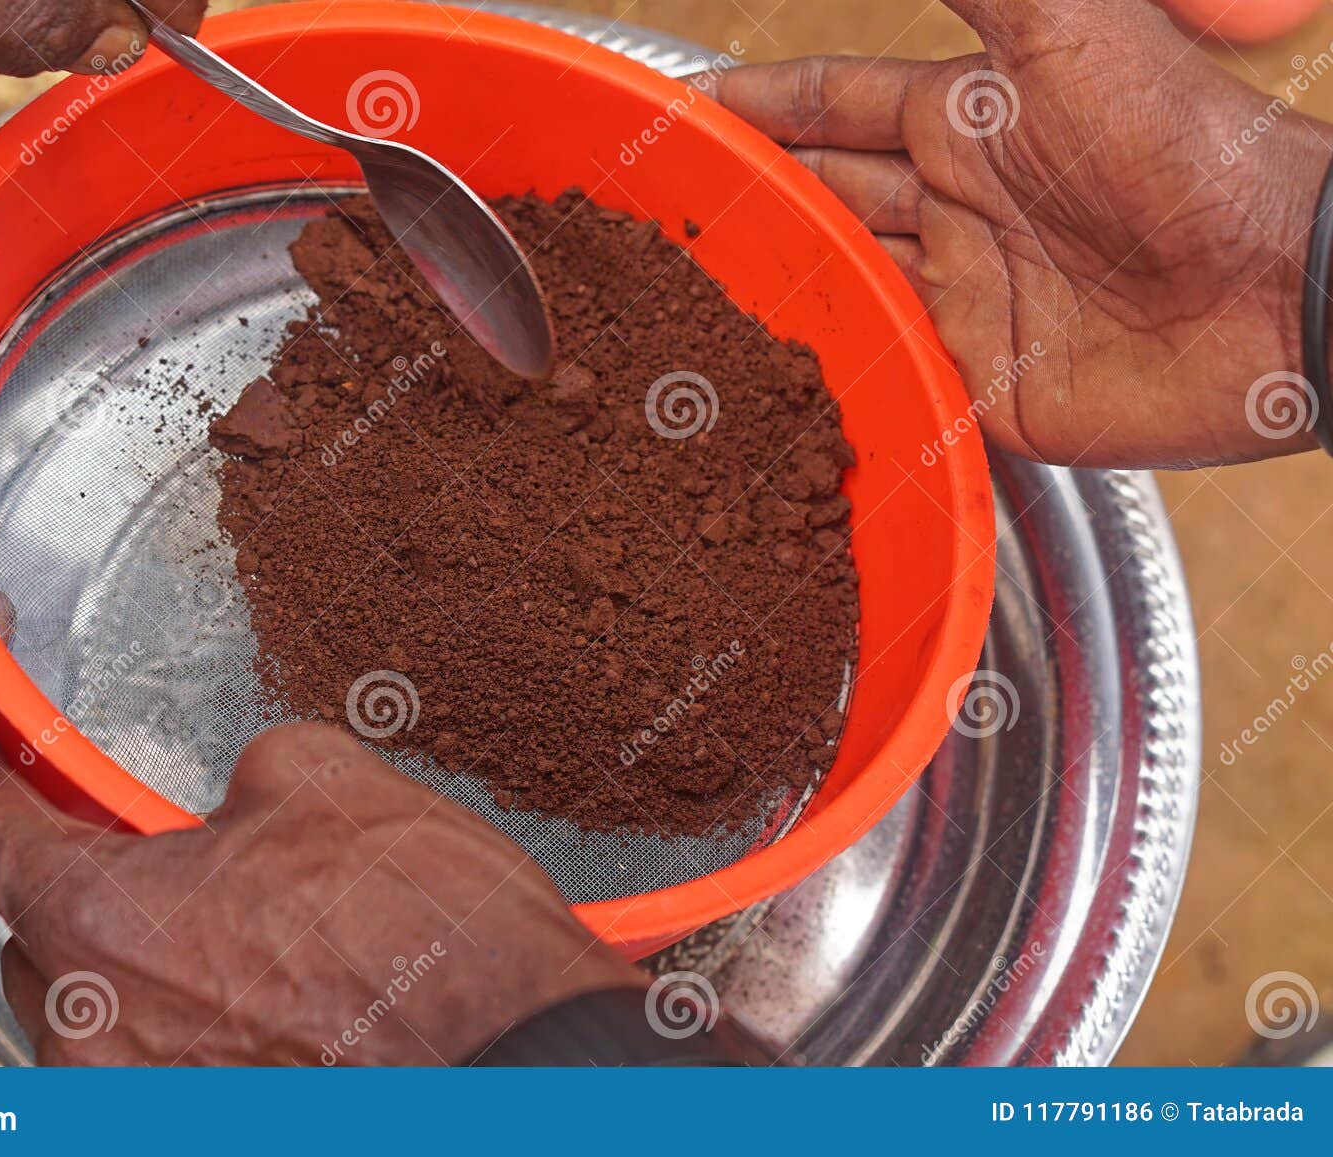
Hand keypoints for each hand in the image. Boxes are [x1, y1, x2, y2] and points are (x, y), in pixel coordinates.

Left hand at [0, 707, 643, 1064]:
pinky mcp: (186, 1133)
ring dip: (145, 966)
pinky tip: (276, 1006)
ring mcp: (142, 1104)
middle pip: (35, 933)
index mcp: (108, 922)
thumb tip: (237, 796)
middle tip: (181, 859)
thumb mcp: (338, 783)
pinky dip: (190, 1027)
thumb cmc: (441, 951)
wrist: (522, 1064)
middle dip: (92, 884)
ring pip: (94, 1013)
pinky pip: (152, 1066)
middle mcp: (98, 1038)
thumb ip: (244, 773)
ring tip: (257, 944)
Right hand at [709, 0, 1331, 466]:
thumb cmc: (1180, 147)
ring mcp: (964, 303)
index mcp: (965, 124)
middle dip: (743, 201)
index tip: (679, 112)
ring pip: (838, 293)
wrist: (1278, 287)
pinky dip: (826, 381)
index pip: (830, 106)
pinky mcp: (981, 388)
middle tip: (654, 213)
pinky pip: (884, 382)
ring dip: (768, 292)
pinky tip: (757, 392)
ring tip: (677, 302)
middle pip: (821, 203)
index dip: (755, 106)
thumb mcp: (1068, 30)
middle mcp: (955, 211)